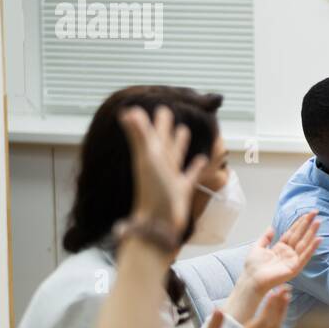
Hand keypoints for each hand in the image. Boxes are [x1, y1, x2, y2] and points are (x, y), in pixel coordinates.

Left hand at [117, 105, 206, 234]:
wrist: (158, 221)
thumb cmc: (152, 190)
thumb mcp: (146, 158)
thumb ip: (139, 135)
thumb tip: (127, 111)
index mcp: (151, 156)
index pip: (152, 132)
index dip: (154, 120)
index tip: (157, 106)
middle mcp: (160, 165)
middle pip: (163, 141)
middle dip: (164, 127)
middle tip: (167, 112)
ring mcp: (170, 178)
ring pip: (175, 155)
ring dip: (179, 144)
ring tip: (183, 131)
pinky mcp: (182, 191)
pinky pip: (189, 175)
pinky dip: (195, 167)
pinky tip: (201, 160)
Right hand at [191, 288, 289, 327]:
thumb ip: (213, 326)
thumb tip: (218, 309)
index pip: (261, 322)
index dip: (270, 307)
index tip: (275, 293)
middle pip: (273, 324)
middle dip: (280, 306)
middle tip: (286, 289)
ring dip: (281, 312)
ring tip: (286, 296)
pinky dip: (277, 320)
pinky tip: (278, 311)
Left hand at [242, 212, 320, 293]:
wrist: (251, 279)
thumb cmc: (253, 267)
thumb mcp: (258, 247)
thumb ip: (265, 238)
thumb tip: (271, 227)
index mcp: (280, 248)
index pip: (293, 232)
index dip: (299, 223)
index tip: (307, 214)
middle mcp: (288, 253)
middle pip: (300, 235)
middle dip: (308, 224)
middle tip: (315, 212)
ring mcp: (292, 260)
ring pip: (304, 243)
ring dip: (312, 233)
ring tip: (318, 222)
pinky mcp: (294, 268)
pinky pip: (305, 256)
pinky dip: (312, 248)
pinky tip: (318, 239)